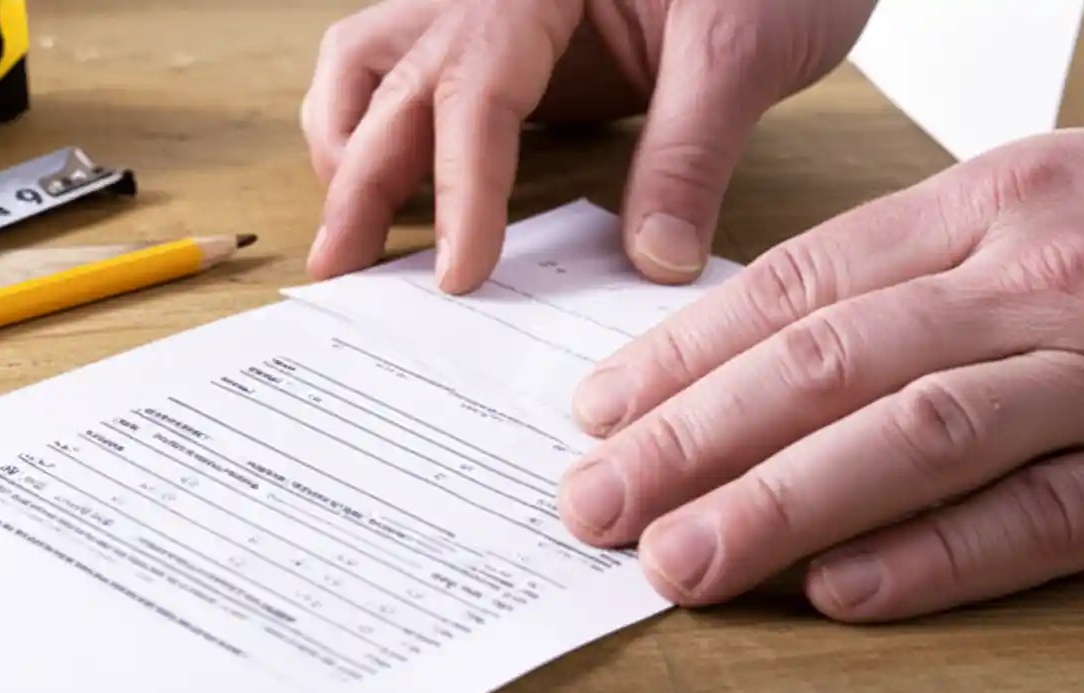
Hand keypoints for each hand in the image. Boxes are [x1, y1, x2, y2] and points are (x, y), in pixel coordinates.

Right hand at [301, 0, 875, 292]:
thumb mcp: (744, 47)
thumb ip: (693, 153)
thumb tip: (654, 261)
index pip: (476, 91)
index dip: (461, 188)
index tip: (458, 275)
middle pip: (388, 81)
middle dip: (356, 183)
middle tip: (338, 273)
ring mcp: (480, 12)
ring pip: (363, 65)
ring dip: (345, 144)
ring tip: (351, 228)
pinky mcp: (493, 44)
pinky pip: (398, 77)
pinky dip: (371, 131)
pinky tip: (390, 187)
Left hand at [559, 129, 1083, 621]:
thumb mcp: (1014, 222)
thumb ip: (891, 281)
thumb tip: (725, 366)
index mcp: (984, 203)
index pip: (793, 285)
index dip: (683, 355)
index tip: (596, 415)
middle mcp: (1035, 272)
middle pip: (829, 362)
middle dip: (695, 441)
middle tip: (596, 504)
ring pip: (918, 435)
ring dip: (782, 506)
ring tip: (679, 560)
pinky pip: (1045, 514)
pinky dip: (938, 555)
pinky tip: (839, 591)